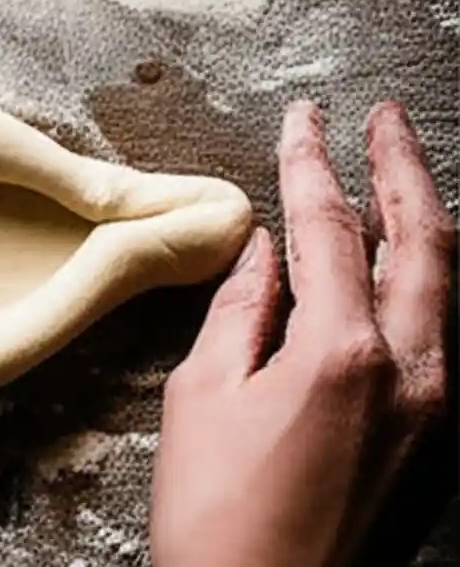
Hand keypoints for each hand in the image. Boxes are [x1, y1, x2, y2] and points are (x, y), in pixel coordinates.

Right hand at [150, 102, 454, 565]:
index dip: (312, 165)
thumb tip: (262, 248)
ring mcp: (444, 409)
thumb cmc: (219, 519)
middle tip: (384, 118)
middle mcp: (417, 373)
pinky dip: (429, 281)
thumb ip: (240, 309)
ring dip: (427, 219)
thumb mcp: (202, 398)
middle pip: (427, 239)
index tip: (305, 120)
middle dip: (402, 167)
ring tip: (399, 175)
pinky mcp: (446, 441)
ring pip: (452, 284)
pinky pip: (449, 333)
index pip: (332, 229)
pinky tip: (405, 267)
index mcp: (344, 355)